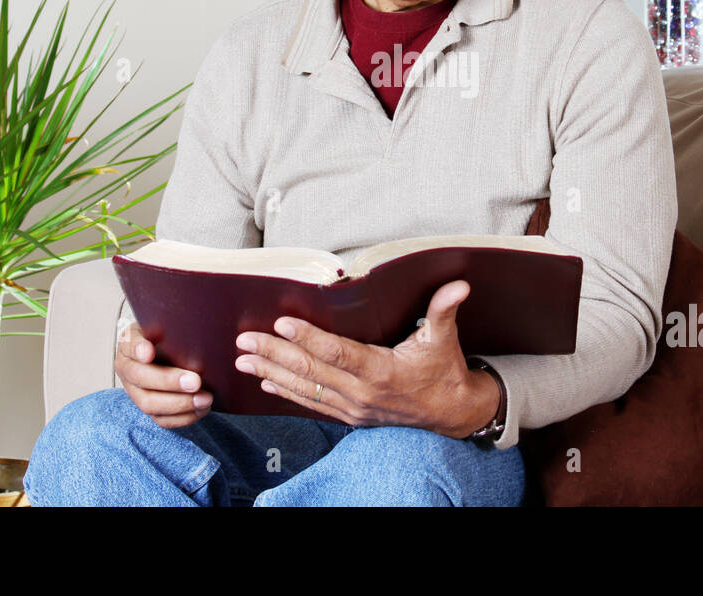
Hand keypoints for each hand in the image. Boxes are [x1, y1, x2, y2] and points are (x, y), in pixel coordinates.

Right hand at [115, 322, 213, 427]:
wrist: (167, 350)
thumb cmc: (169, 334)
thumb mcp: (166, 322)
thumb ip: (170, 322)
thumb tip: (189, 319)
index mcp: (129, 344)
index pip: (130, 346)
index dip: (138, 349)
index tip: (149, 352)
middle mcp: (127, 369)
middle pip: (141, 379)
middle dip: (168, 382)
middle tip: (196, 381)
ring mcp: (136, 392)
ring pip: (150, 404)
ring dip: (179, 404)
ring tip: (205, 399)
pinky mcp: (150, 409)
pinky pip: (162, 420)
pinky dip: (183, 418)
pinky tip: (202, 409)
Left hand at [233, 280, 500, 438]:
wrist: (452, 412)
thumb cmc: (444, 370)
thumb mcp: (444, 338)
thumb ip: (444, 310)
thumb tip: (458, 285)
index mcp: (381, 371)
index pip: (337, 353)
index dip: (308, 338)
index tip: (282, 323)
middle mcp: (362, 393)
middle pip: (311, 371)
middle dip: (274, 354)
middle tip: (245, 340)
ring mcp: (353, 408)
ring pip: (306, 389)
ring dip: (272, 373)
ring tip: (244, 360)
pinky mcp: (351, 416)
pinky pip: (313, 404)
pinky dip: (288, 393)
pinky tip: (267, 382)